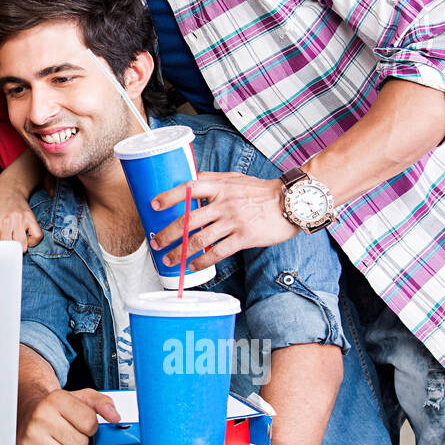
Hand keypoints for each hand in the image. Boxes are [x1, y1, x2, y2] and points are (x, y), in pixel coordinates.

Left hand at [0, 184, 41, 250]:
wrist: (7, 189)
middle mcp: (6, 220)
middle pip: (9, 248)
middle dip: (7, 252)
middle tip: (4, 249)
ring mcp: (19, 219)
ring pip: (22, 245)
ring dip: (18, 248)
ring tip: (13, 243)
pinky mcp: (30, 217)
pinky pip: (37, 237)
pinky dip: (33, 242)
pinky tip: (25, 239)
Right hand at [16, 388, 118, 444]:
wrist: (27, 410)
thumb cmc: (55, 406)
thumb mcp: (80, 397)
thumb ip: (102, 403)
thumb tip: (115, 417)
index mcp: (57, 399)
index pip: (90, 423)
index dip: (89, 426)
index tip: (79, 421)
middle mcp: (41, 416)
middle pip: (80, 444)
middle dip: (78, 440)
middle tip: (66, 430)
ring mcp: (31, 435)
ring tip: (57, 439)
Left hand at [149, 171, 299, 268]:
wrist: (290, 202)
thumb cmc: (260, 191)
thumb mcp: (235, 178)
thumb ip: (213, 179)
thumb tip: (190, 179)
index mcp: (220, 187)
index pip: (189, 189)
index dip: (169, 196)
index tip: (154, 205)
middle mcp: (224, 203)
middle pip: (188, 220)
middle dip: (168, 233)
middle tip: (156, 243)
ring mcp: (234, 221)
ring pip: (199, 239)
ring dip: (180, 251)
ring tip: (169, 259)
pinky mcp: (244, 237)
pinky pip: (218, 252)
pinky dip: (202, 261)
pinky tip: (192, 266)